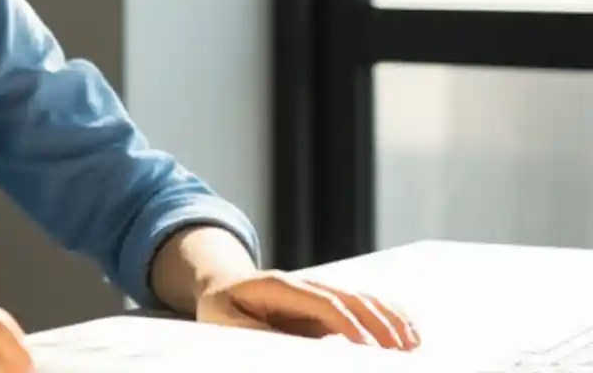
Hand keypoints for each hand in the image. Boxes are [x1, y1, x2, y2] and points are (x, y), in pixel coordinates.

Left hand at [196, 270, 420, 350]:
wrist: (224, 287)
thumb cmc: (222, 308)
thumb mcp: (223, 320)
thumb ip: (249, 331)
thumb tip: (274, 345)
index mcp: (278, 285)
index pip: (320, 301)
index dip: (345, 322)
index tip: (366, 347)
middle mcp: (304, 285)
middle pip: (349, 298)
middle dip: (378, 323)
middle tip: (401, 351)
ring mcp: (319, 293)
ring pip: (362, 301)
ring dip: (390, 320)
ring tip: (413, 344)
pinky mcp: (328, 306)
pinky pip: (363, 308)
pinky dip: (388, 318)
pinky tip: (410, 333)